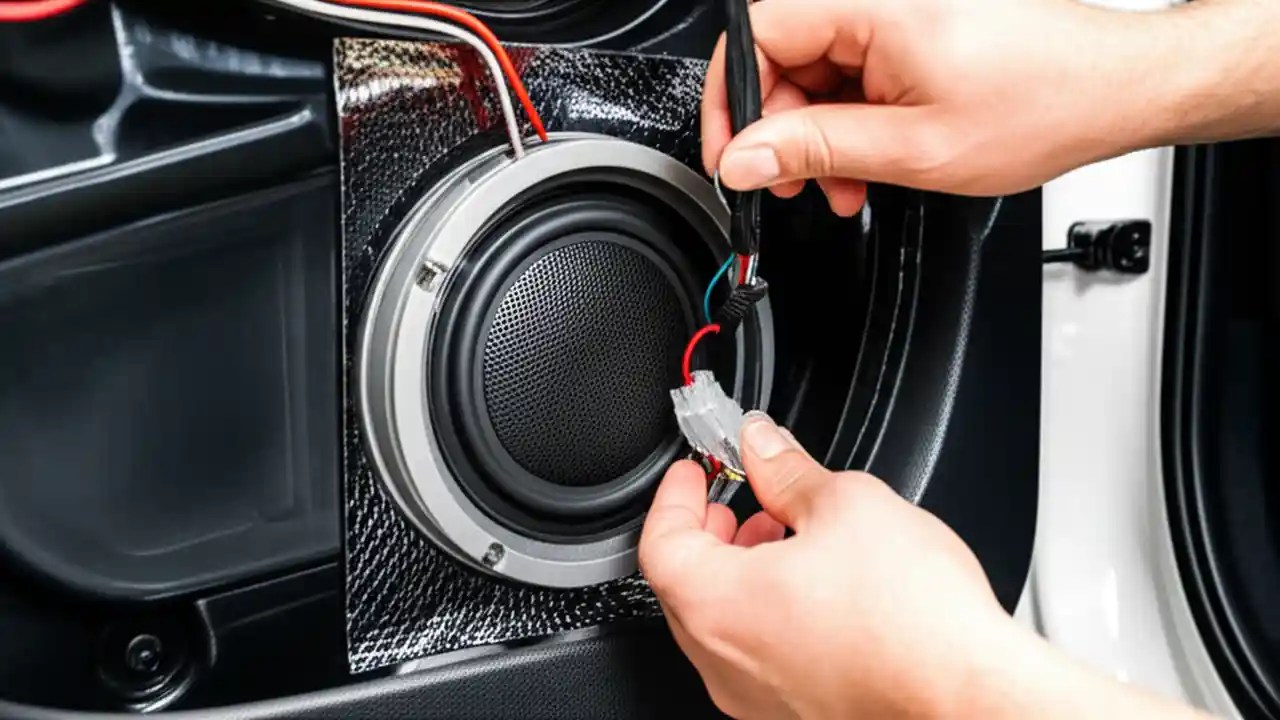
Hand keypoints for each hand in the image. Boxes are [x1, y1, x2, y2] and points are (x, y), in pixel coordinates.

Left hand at [639, 412, 1214, 718]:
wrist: (973, 693)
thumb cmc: (915, 619)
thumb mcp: (846, 504)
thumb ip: (786, 470)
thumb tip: (762, 445)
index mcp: (719, 605)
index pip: (660, 542)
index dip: (674, 497)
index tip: (694, 474)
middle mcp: (725, 661)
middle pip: (684, 586)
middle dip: (708, 533)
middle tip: (736, 501)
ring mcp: (756, 698)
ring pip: (721, 624)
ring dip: (738, 573)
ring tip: (786, 538)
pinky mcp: (794, 713)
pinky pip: (757, 656)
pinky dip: (766, 614)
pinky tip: (813, 588)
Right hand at [701, 0, 1200, 215]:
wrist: (1117, 89)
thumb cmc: (1044, 104)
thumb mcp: (912, 147)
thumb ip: (815, 148)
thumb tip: (744, 156)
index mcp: (875, 6)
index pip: (758, 33)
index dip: (735, 100)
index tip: (736, 154)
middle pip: (784, 55)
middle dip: (781, 128)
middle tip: (792, 182)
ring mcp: (899, 11)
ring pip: (818, 71)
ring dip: (819, 134)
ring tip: (844, 184)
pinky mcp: (914, 28)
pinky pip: (854, 71)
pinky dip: (851, 120)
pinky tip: (866, 163)